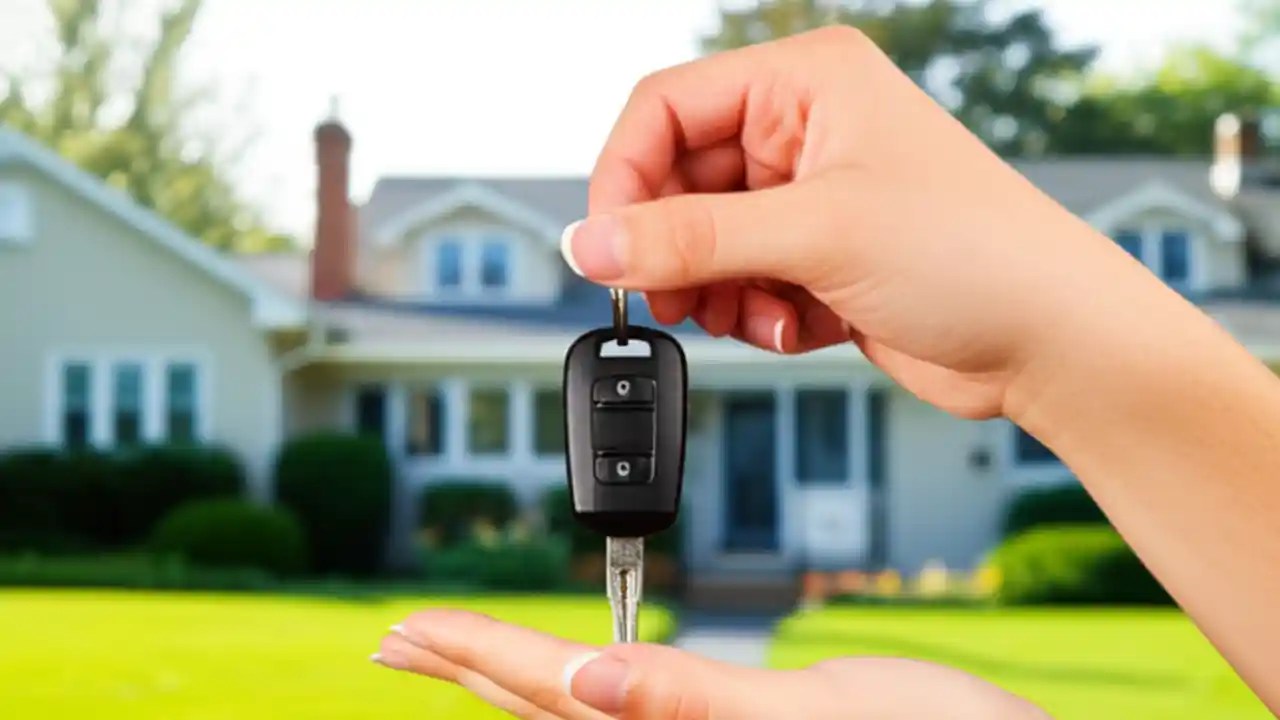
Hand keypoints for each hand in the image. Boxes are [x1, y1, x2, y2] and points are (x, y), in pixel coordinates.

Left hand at [374, 610, 1049, 718]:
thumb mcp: (817, 715)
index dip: (473, 657)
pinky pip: (640, 704)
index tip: (404, 630)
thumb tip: (586, 678)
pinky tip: (582, 675)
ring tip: (458, 654)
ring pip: (580, 709)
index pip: (550, 693)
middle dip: (468, 669)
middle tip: (395, 641)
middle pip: (544, 707)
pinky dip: (587, 683)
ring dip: (511, 677)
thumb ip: (690, 705)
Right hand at [561, 26, 1152, 419]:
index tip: (605, 248)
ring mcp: (812, 197)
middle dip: (676, 250)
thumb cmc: (975, 253)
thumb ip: (690, 239)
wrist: (1055, 343)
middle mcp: (804, 130)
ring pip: (704, 241)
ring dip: (716, 290)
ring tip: (760, 314)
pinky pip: (741, 281)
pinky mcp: (820, 258)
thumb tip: (589, 243)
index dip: (623, 178)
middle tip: (676, 301)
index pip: (666, 108)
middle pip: (678, 182)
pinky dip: (753, 313)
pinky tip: (798, 327)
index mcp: (805, 81)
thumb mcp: (816, 234)